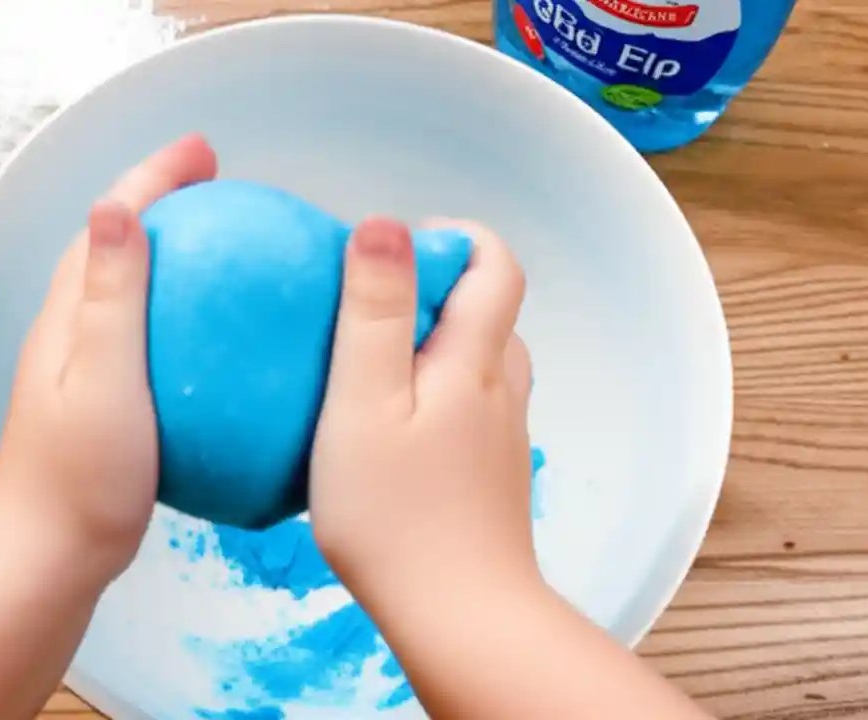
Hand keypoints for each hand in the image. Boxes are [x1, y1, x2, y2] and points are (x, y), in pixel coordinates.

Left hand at [0, 134, 217, 576]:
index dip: (152, 177)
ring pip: (127, 284)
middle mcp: (70, 330)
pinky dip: (180, 308)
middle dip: (160, 198)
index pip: (110, 223)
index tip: (203, 150)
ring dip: (168, 247)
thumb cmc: (78, 478)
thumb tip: (116, 207)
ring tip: (222, 240)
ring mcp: (83, 366)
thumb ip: (111, 298)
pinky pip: (147, 330)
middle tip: (215, 179)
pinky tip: (220, 339)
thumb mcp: (102, 381)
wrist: (48, 558)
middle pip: (114, 242)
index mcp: (68, 316)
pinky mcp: (104, 401)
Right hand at [309, 216, 535, 607]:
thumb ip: (373, 312)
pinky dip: (437, 396)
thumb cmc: (396, 511)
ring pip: (482, 364)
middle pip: (490, 312)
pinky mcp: (492, 479)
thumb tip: (385, 223)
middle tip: (366, 310)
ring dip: (437, 346)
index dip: (455, 239)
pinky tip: (390, 433)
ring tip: (372, 369)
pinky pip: (471, 410)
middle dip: (436, 291)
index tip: (397, 250)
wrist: (459, 617)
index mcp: (475, 360)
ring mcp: (502, 438)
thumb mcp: (364, 402)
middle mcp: (502, 390)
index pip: (496, 265)